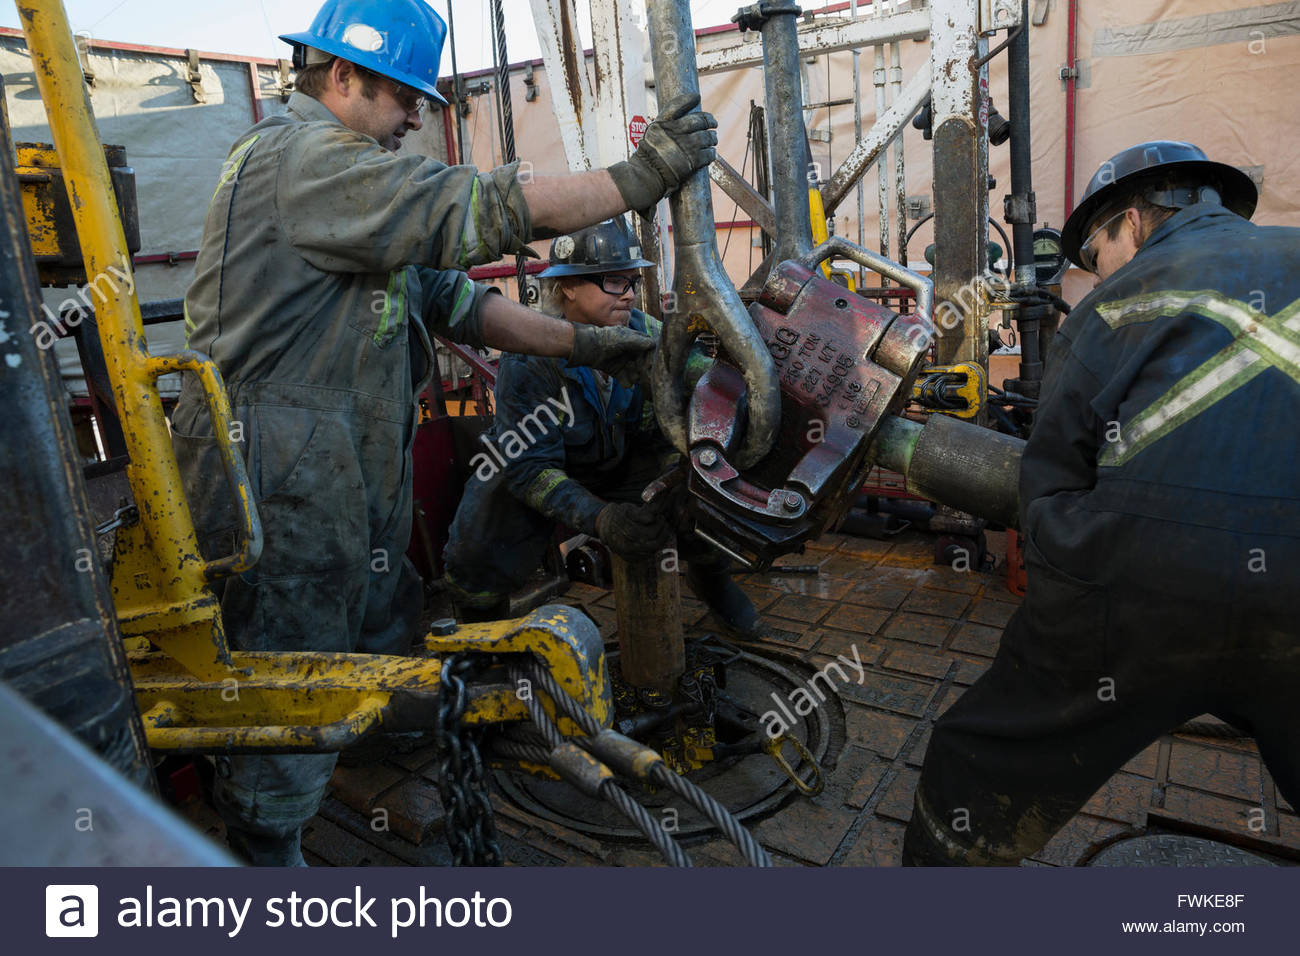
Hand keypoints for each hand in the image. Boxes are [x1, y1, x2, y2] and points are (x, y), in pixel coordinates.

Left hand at [569, 323, 654, 379]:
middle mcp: (631, 352)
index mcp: (635, 341)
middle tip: (643, 374)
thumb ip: (639, 342)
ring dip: (635, 377)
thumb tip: (653, 344)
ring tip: (633, 379)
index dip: (651, 357)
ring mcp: (624, 362)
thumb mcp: (625, 338)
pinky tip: (626, 385)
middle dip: (643, 369)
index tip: (650, 363)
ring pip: (635, 372)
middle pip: (643, 363)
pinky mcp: (617, 370)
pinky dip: (626, 382)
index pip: (648, 350)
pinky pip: (625, 378)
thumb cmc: (608, 339)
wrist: (589, 348)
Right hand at [595, 501, 671, 558]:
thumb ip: (643, 512)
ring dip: (660, 540)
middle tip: (665, 524)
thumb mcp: (629, 509)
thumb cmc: (618, 515)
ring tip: (662, 531)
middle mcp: (625, 544)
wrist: (604, 525)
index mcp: (626, 530)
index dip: (659, 524)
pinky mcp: (629, 558)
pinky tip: (654, 540)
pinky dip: (653, 548)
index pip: (650, 531)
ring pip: (651, 551)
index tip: (661, 517)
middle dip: (662, 533)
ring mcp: (627, 553)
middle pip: (652, 543)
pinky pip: (646, 556)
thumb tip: (655, 514)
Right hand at [607, 93, 717, 214]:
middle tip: (713, 123)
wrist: (648, 175)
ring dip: (713, 137)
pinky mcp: (692, 161)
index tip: (697, 97)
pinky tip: (711, 153)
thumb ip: (665, 119)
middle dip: (709, 120)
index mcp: (664, 124)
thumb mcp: (652, 131)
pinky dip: (711, 153)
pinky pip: (709, 154)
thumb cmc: (649, 154)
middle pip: (699, 120)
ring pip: (707, 137)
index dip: (689, 99)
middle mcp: (675, 132)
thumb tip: (680, 109)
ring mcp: (686, 146)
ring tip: (713, 139)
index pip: (678, 104)